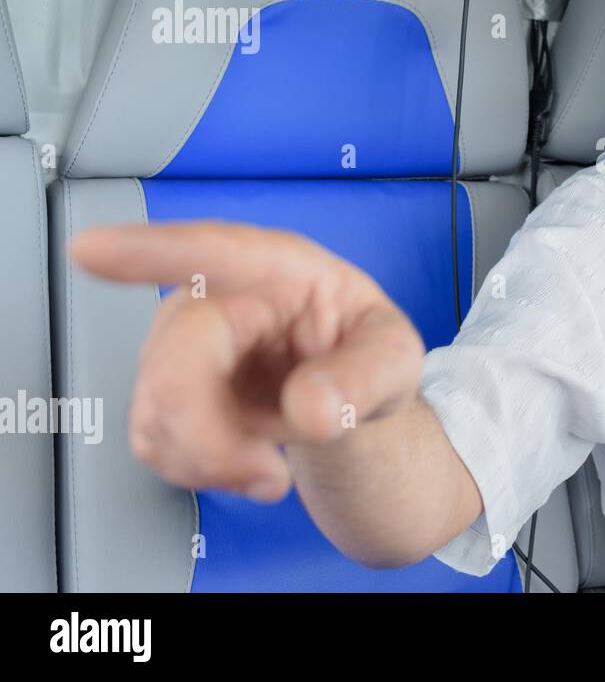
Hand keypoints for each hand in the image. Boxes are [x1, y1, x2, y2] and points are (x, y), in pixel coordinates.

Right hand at [71, 222, 425, 502]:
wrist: (348, 393)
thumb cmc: (367, 353)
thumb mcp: (396, 360)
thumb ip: (366, 377)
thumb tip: (312, 408)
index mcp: (281, 269)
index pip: (211, 251)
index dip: (149, 251)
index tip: (90, 250)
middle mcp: (221, 296)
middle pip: (176, 358)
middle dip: (211, 435)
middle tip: (268, 473)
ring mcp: (184, 341)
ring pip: (155, 408)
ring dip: (210, 460)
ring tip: (270, 466)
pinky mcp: (166, 387)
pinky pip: (152, 437)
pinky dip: (197, 469)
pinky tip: (241, 462)